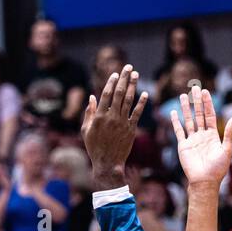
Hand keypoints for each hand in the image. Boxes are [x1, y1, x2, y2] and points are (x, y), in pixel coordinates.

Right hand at [81, 63, 148, 187]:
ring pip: (129, 100)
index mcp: (99, 116)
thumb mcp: (86, 130)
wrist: (107, 163)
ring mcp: (122, 123)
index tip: (116, 73)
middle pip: (119, 93)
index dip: (111, 82)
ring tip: (136, 75)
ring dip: (133, 86)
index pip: (106, 94)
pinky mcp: (131, 129)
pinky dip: (142, 103)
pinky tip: (145, 93)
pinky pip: (137, 113)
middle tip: (129, 67)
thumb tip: (92, 96)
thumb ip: (89, 113)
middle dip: (124, 78)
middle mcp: (111, 117)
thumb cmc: (94, 147)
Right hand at [171, 85, 231, 187]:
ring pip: (188, 120)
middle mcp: (202, 136)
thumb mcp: (227, 150)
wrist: (205, 181)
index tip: (206, 92)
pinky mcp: (183, 145)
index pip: (210, 115)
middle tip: (195, 88)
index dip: (208, 104)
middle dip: (197, 101)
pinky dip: (176, 122)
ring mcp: (192, 140)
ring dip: (186, 108)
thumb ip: (229, 134)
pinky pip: (179, 131)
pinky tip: (173, 112)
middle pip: (199, 114)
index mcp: (213, 136)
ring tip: (183, 95)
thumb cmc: (218, 169)